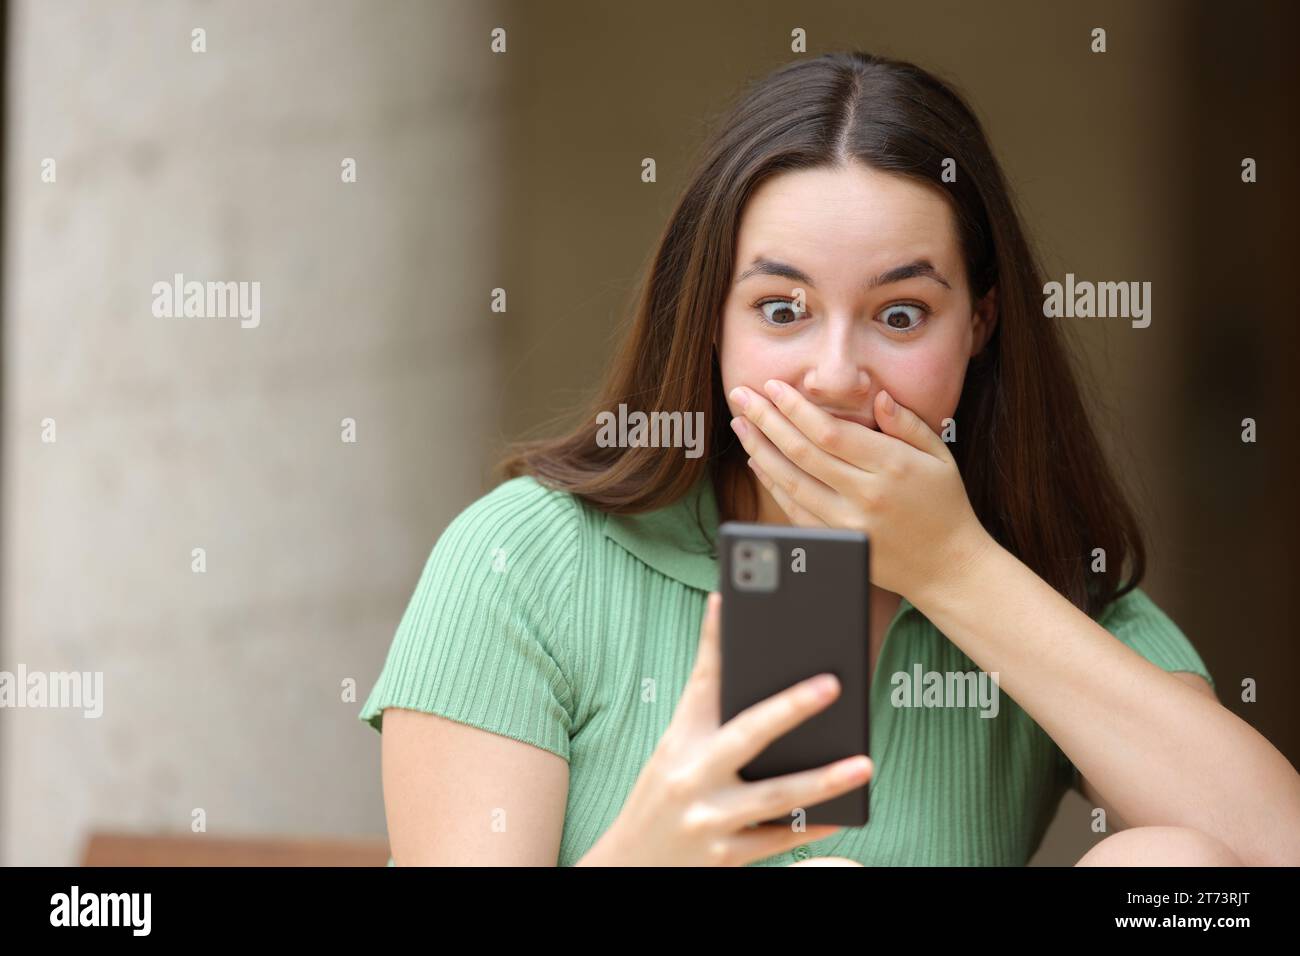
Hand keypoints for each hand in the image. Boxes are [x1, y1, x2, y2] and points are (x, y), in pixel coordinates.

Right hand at [576, 592, 872, 865]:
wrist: (627, 866)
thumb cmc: (660, 798)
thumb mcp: (672, 750)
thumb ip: (706, 711)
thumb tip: (733, 655)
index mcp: (678, 741)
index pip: (701, 682)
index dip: (716, 640)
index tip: (731, 601)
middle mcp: (690, 776)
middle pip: (747, 734)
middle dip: (791, 706)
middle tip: (833, 684)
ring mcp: (706, 818)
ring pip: (775, 795)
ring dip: (823, 780)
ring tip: (864, 764)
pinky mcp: (721, 857)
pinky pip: (774, 841)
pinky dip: (808, 828)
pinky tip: (841, 816)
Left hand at [727, 380, 993, 599]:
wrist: (947, 566)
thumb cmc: (944, 504)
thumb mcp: (939, 456)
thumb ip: (907, 424)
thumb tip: (878, 396)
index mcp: (891, 466)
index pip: (830, 431)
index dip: (796, 407)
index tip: (773, 386)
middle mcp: (865, 495)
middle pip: (802, 451)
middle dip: (766, 419)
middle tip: (741, 396)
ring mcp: (847, 523)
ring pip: (791, 480)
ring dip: (760, 449)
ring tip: (740, 424)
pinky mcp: (836, 543)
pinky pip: (794, 510)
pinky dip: (772, 483)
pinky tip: (757, 461)